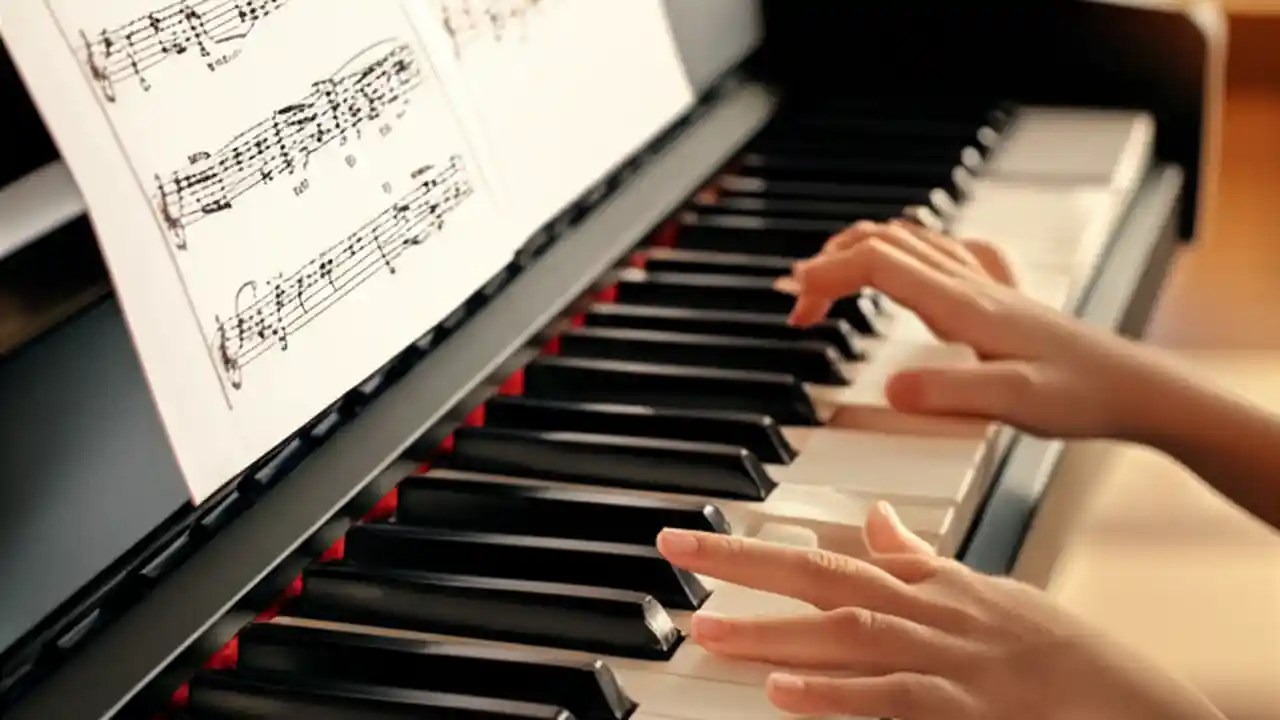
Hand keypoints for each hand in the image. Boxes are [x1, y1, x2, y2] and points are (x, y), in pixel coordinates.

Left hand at [657, 505, 1225, 719]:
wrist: (1129, 699)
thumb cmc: (1054, 648)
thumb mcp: (983, 589)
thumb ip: (919, 558)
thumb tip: (873, 519)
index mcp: (925, 585)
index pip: (824, 555)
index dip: (753, 545)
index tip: (692, 538)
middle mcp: (924, 613)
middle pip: (820, 581)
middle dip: (742, 566)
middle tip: (675, 555)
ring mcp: (942, 661)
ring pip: (844, 637)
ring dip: (772, 633)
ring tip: (707, 628)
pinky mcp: (962, 710)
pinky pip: (890, 699)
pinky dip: (837, 694)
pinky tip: (783, 691)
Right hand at [779, 220, 1175, 438]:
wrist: (1135, 390)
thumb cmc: (1081, 396)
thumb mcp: (1013, 405)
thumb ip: (950, 394)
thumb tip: (890, 388)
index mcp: (963, 304)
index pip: (878, 262)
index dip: (827, 273)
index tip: (794, 302)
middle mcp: (969, 283)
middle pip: (882, 241)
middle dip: (828, 264)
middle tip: (799, 308)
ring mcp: (984, 284)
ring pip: (908, 238)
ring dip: (857, 252)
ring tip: (827, 286)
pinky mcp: (997, 295)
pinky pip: (942, 250)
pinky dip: (904, 250)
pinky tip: (905, 270)